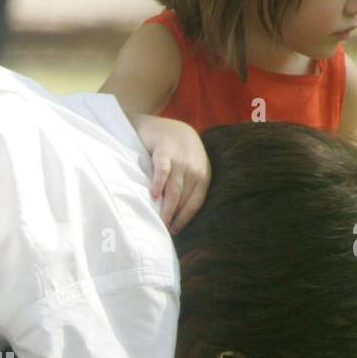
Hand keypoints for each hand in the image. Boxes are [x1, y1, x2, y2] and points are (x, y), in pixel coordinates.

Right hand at [129, 114, 210, 232]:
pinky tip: (153, 196)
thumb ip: (187, 187)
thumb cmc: (178, 154)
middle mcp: (194, 167)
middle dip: (174, 216)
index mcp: (203, 174)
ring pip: (174, 189)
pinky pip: (163, 171)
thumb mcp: (190, 170)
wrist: (169, 126)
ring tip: (158, 221)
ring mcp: (180, 159)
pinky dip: (159, 184)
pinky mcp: (165, 151)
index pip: (195, 202)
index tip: (175, 231)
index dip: (185, 218)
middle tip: (162, 230)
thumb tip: (177, 216)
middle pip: (183, 198)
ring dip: (167, 207)